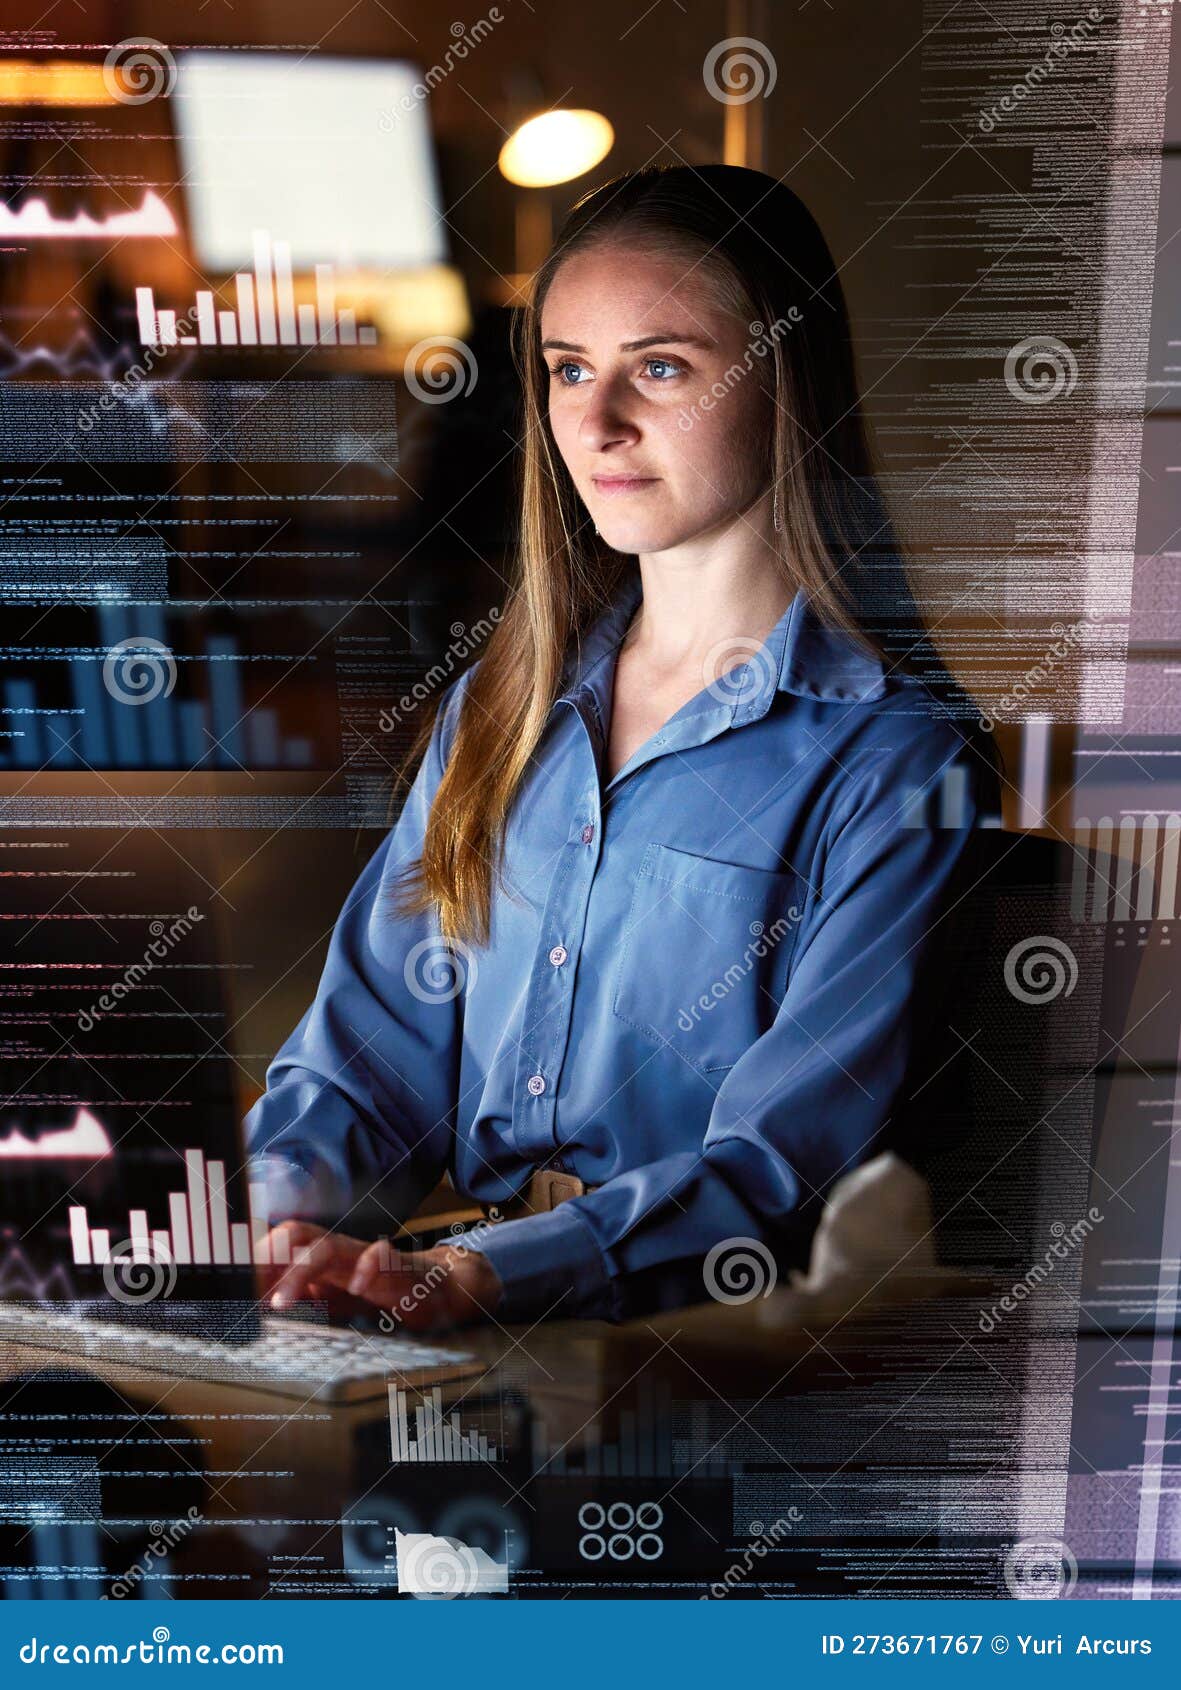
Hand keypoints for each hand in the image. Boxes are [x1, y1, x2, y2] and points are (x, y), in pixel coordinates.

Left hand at [258, 1221, 503, 1329]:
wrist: (442, 1289)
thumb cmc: (383, 1295)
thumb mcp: (336, 1305)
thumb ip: (302, 1305)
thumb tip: (255, 1314)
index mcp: (321, 1258)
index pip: (279, 1246)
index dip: (253, 1263)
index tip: (230, 1292)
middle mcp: (340, 1252)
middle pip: (295, 1236)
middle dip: (266, 1260)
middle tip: (246, 1294)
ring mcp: (368, 1257)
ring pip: (328, 1248)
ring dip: (299, 1272)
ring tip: (281, 1303)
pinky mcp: (400, 1268)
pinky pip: (383, 1257)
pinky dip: (369, 1269)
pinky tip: (357, 1288)